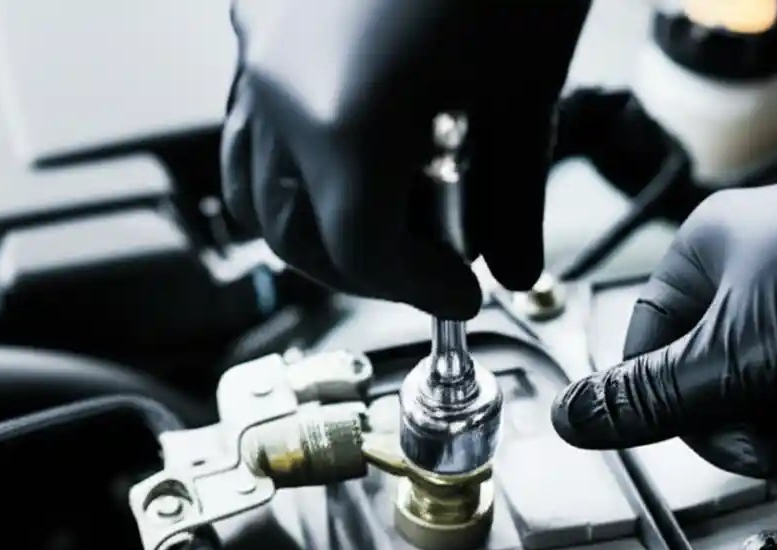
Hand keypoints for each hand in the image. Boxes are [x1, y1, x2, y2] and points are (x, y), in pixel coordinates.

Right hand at [221, 0, 590, 318]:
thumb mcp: (522, 87)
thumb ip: (510, 196)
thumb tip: (511, 262)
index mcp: (341, 118)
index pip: (360, 250)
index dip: (416, 287)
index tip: (464, 294)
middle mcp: (278, 85)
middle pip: (289, 227)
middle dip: (363, 266)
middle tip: (433, 267)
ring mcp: (261, 43)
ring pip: (255, 174)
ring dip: (318, 216)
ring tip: (399, 213)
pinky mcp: (266, 13)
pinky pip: (259, 110)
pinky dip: (302, 154)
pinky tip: (368, 141)